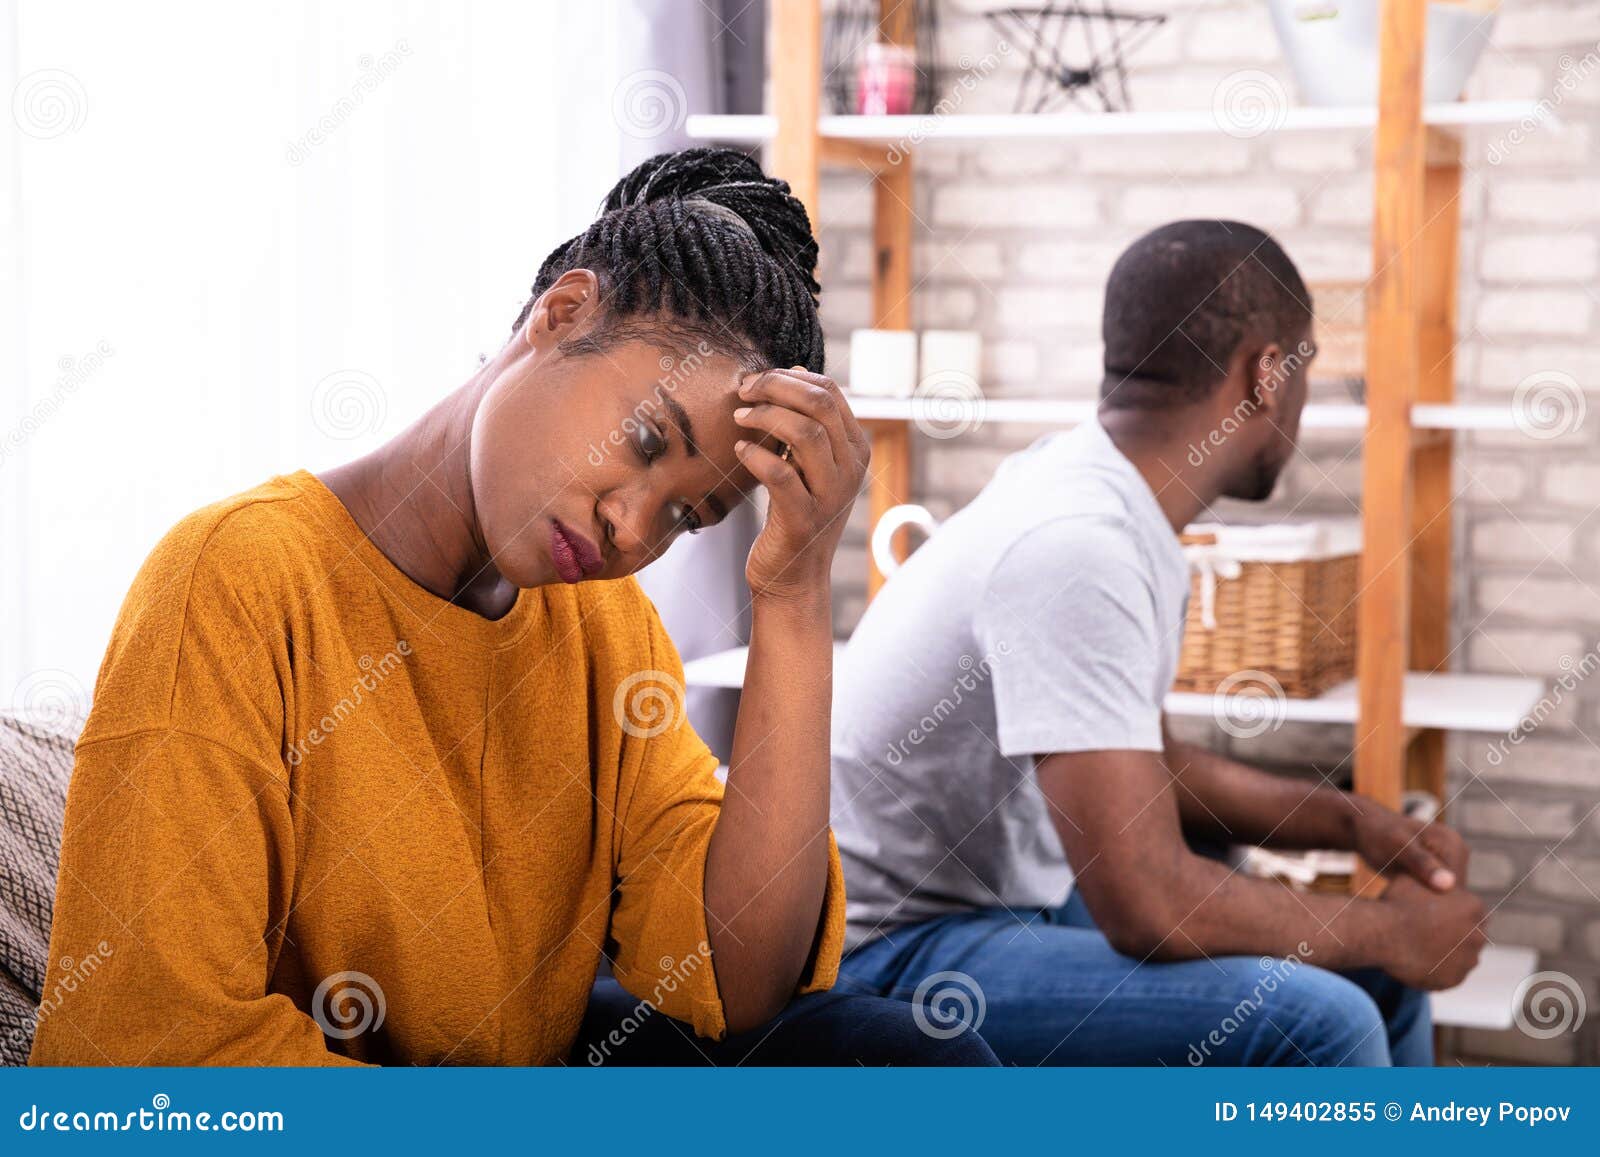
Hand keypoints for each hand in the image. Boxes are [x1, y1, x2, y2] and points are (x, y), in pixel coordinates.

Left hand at [734, 367, 869, 602]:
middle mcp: (850, 470)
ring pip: (806, 433)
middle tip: (744, 391)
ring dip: (766, 417)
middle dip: (776, 388)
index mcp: (856, 449)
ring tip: (740, 418)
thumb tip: (797, 371)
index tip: (757, 380)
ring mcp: (831, 495)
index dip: (790, 377)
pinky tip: (740, 450)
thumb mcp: (809, 464)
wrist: (794, 576)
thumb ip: (809, 423)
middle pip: (819, 405)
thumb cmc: (795, 513)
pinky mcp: (804, 519)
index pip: (830, 392)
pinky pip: (780, 474)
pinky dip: (756, 456)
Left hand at [1352, 799, 1468, 890]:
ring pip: (1442, 895)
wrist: (1362, 828)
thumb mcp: (1398, 847)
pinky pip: (1432, 893)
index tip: (1406, 900)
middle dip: (1429, 901)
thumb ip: (1421, 863)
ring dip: (1423, 902)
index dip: (1435, 900)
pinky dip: (1418, 899)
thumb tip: (1448, 884)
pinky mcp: (1435, 871)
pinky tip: (1400, 897)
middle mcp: (1456, 853)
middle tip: (1399, 899)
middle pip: (1452, 891)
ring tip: (1398, 896)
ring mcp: (1447, 863)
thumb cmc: (1377, 834)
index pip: (1456, 885)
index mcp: (1454, 844)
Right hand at [1377, 873, 1486, 989]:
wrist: (1382, 933)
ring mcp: (1468, 960)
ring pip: (1459, 957)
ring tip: (1417, 948)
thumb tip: (1435, 877)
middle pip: (1467, 936)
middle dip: (1451, 935)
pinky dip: (1435, 971)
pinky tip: (1415, 962)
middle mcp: (1478, 934)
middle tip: (1424, 932)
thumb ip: (1432, 881)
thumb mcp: (1415, 879)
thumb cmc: (1396, 902)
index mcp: (1474, 907)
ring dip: (1444, 954)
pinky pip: (1446, 975)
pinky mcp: (1454, 980)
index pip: (1468, 911)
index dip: (1449, 912)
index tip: (1430, 914)